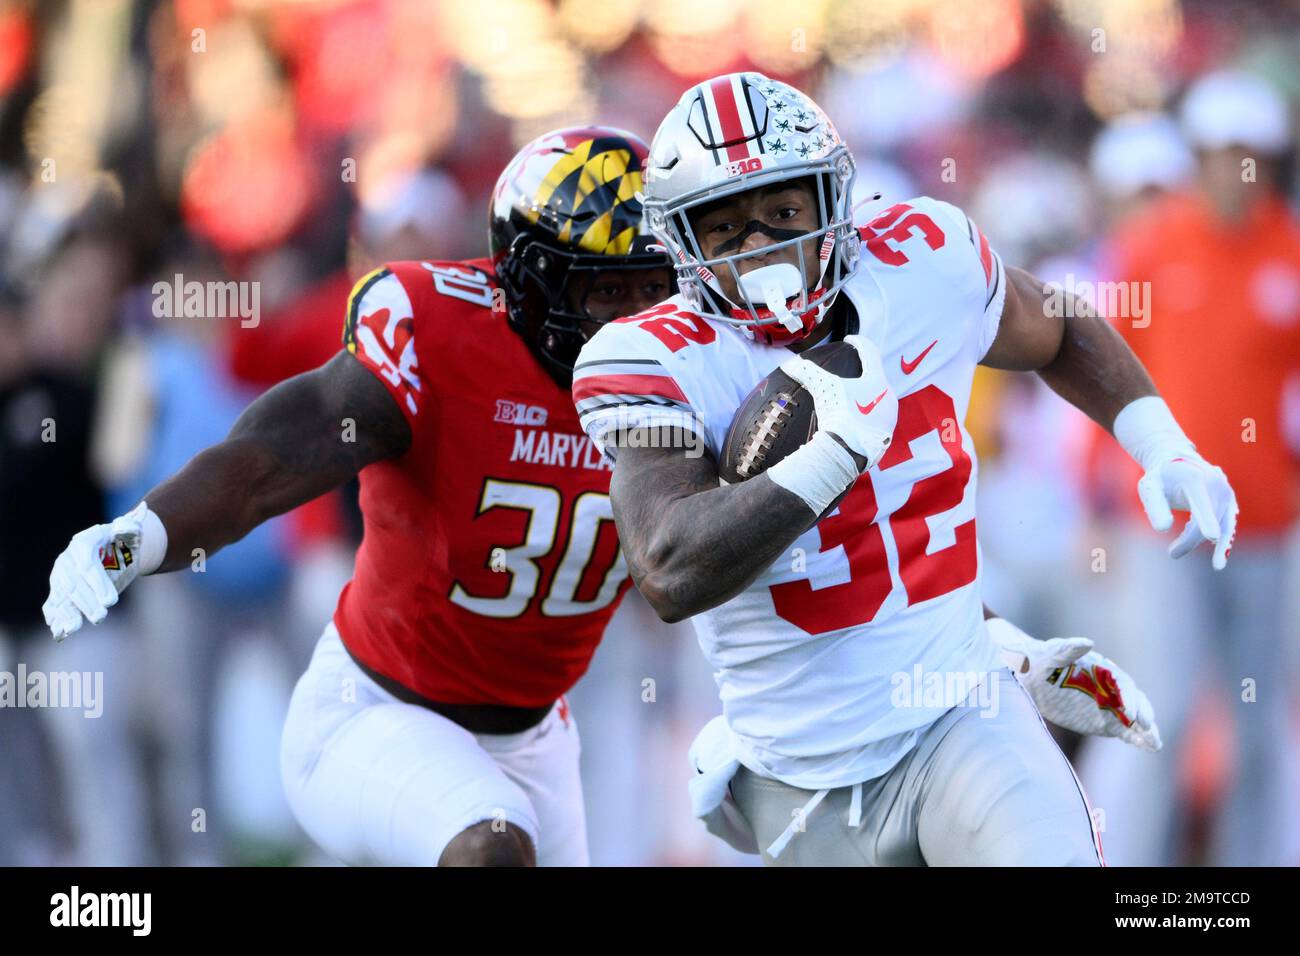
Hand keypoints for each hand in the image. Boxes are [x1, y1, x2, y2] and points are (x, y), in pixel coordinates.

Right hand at [43, 502, 148, 641]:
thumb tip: (140, 512)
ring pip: (62, 596)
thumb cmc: (125, 542)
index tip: (112, 601)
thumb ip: (132, 525)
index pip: (88, 566)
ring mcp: (60, 576)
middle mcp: (67, 560)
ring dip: (67, 613)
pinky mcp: (59, 590)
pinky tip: (59, 632)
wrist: (116, 552)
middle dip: (87, 602)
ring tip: (74, 628)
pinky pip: (54, 604)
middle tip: (102, 617)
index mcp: (83, 543)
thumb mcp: (131, 532)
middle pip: (74, 584)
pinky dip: (55, 618)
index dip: (98, 584)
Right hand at [780, 334, 898, 469]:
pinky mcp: (885, 437)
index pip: (870, 352)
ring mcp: (889, 418)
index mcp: (877, 380)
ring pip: (878, 400)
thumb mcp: (822, 388)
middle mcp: (888, 397)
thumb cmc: (838, 414)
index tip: (850, 340)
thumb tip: (790, 363)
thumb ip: (807, 372)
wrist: (849, 451)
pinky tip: (853, 421)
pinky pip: (875, 421)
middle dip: (863, 372)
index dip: (859, 342)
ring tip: (850, 398)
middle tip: (849, 371)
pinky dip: (864, 417)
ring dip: (866, 396)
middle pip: (876, 377)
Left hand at [990, 621, 1160, 751]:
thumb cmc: (1039, 660)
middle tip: (1143, 726)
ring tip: (1155, 741)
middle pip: (1133, 700)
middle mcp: (1110, 687)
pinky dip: (1138, 738)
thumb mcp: (1049, 653)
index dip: (1127, 697)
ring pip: (1133, 716)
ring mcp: (1109, 705)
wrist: (1027, 677)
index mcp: (1101, 669)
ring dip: (1145, 728)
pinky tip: (1151, 746)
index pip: (1120, 683)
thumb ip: (1067, 649)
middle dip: (1140, 713)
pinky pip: (1125, 730)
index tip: (1129, 712)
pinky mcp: (1104, 721)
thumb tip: (1087, 643)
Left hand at [1136, 452, 1237, 569]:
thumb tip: (1163, 529)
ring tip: (1179, 552)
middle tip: (1172, 553)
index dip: (1206, 521)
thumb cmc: (1161, 477)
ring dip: (1204, 542)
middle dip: (1191, 540)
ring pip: (1222, 526)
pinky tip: (1214, 554)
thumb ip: (1155, 507)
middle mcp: (1217, 485)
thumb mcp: (1149, 488)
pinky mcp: (1230, 501)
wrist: (1177, 461)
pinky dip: (1221, 539)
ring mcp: (1226, 493)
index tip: (1212, 537)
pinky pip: (1228, 524)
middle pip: (1209, 521)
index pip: (1201, 505)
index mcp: (1196, 480)